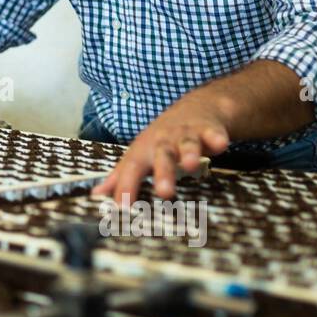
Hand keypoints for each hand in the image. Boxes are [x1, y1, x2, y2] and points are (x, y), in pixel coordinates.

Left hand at [91, 97, 230, 203]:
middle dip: (163, 173)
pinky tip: (220, 145)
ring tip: (189, 165)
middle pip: (161, 156)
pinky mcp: (208, 130)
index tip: (122, 208)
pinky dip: (216, 138)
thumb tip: (96, 195)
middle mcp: (163, 142)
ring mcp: (186, 135)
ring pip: (186, 144)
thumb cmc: (161, 139)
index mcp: (143, 151)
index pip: (131, 169)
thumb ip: (120, 177)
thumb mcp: (139, 155)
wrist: (194, 108)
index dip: (125, 187)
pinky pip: (213, 134)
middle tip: (164, 192)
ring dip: (188, 154)